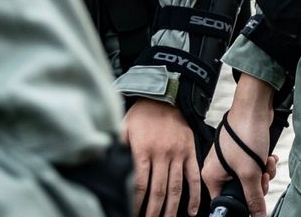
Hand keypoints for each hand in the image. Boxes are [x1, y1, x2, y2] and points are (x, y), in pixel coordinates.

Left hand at [125, 97, 201, 216]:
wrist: (165, 96)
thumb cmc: (141, 114)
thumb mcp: (122, 128)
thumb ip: (116, 149)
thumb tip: (106, 168)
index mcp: (143, 150)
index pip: (139, 186)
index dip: (136, 204)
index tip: (134, 214)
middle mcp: (162, 154)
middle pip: (158, 191)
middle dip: (153, 211)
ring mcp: (178, 154)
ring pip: (175, 188)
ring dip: (171, 209)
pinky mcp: (191, 152)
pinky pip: (193, 177)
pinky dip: (194, 196)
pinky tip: (191, 211)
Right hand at [202, 78, 277, 212]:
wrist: (254, 106)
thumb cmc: (244, 133)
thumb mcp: (250, 171)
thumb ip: (253, 196)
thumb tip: (257, 216)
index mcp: (211, 177)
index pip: (224, 202)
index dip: (242, 203)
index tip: (255, 199)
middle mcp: (218, 170)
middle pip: (240, 192)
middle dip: (256, 186)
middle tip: (262, 176)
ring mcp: (231, 161)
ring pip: (250, 180)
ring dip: (263, 174)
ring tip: (266, 162)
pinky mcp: (243, 153)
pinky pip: (254, 168)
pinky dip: (263, 164)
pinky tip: (269, 156)